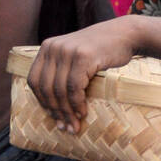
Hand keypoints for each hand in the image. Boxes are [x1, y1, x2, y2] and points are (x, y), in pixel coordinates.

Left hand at [27, 17, 138, 133]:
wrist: (125, 34)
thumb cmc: (101, 49)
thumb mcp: (74, 54)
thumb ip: (60, 69)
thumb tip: (50, 104)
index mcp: (47, 47)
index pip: (34, 80)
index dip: (42, 101)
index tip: (52, 117)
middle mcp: (54, 47)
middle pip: (46, 87)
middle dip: (55, 111)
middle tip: (64, 127)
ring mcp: (68, 50)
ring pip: (59, 90)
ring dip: (67, 112)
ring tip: (74, 125)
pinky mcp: (83, 56)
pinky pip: (74, 87)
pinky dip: (77, 104)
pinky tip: (83, 113)